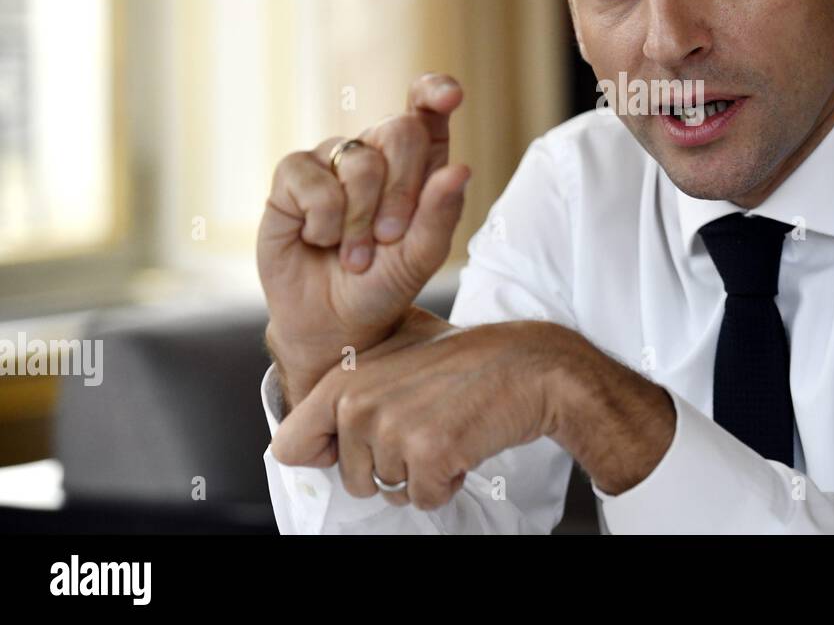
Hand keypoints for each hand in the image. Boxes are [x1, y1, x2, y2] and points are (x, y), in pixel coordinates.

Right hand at [257, 73, 470, 406]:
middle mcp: (376, 151)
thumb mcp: (422, 256)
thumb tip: (460, 170)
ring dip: (360, 221)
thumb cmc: (385, 283)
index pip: (427, 107)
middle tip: (390, 238)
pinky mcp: (292, 175)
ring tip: (356, 255)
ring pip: (359, 162)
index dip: (436, 92)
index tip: (451, 97)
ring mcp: (333, 159)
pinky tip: (317, 239)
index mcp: (419, 162)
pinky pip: (311, 178)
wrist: (334, 321)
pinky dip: (322, 220)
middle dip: (402, 193)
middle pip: (400, 132)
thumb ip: (441, 214)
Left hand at [271, 319, 573, 510]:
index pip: (290, 446)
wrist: (529, 365)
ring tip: (447, 429)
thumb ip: (350, 385)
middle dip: (390, 466)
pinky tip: (463, 444)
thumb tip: (306, 437)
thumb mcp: (397, 349)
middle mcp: (358, 403)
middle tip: (425, 426)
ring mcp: (392, 428)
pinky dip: (447, 483)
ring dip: (422, 473)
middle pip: (352, 479)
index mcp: (343, 379)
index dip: (324, 457)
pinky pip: (425, 498)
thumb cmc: (467, 358)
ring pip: (391, 490)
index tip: (353, 450)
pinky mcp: (428, 453)